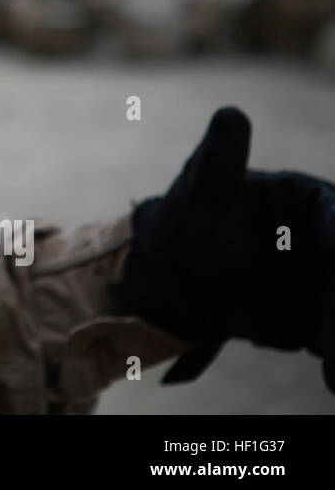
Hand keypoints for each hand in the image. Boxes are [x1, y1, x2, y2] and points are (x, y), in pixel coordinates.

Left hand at [116, 107, 334, 389]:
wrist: (170, 283)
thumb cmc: (181, 227)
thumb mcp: (195, 199)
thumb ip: (217, 165)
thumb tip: (228, 114)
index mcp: (301, 198)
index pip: (334, 211)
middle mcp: (324, 238)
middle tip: (332, 328)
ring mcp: (325, 278)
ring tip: (333, 368)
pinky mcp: (320, 316)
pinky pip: (333, 334)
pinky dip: (334, 354)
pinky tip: (332, 376)